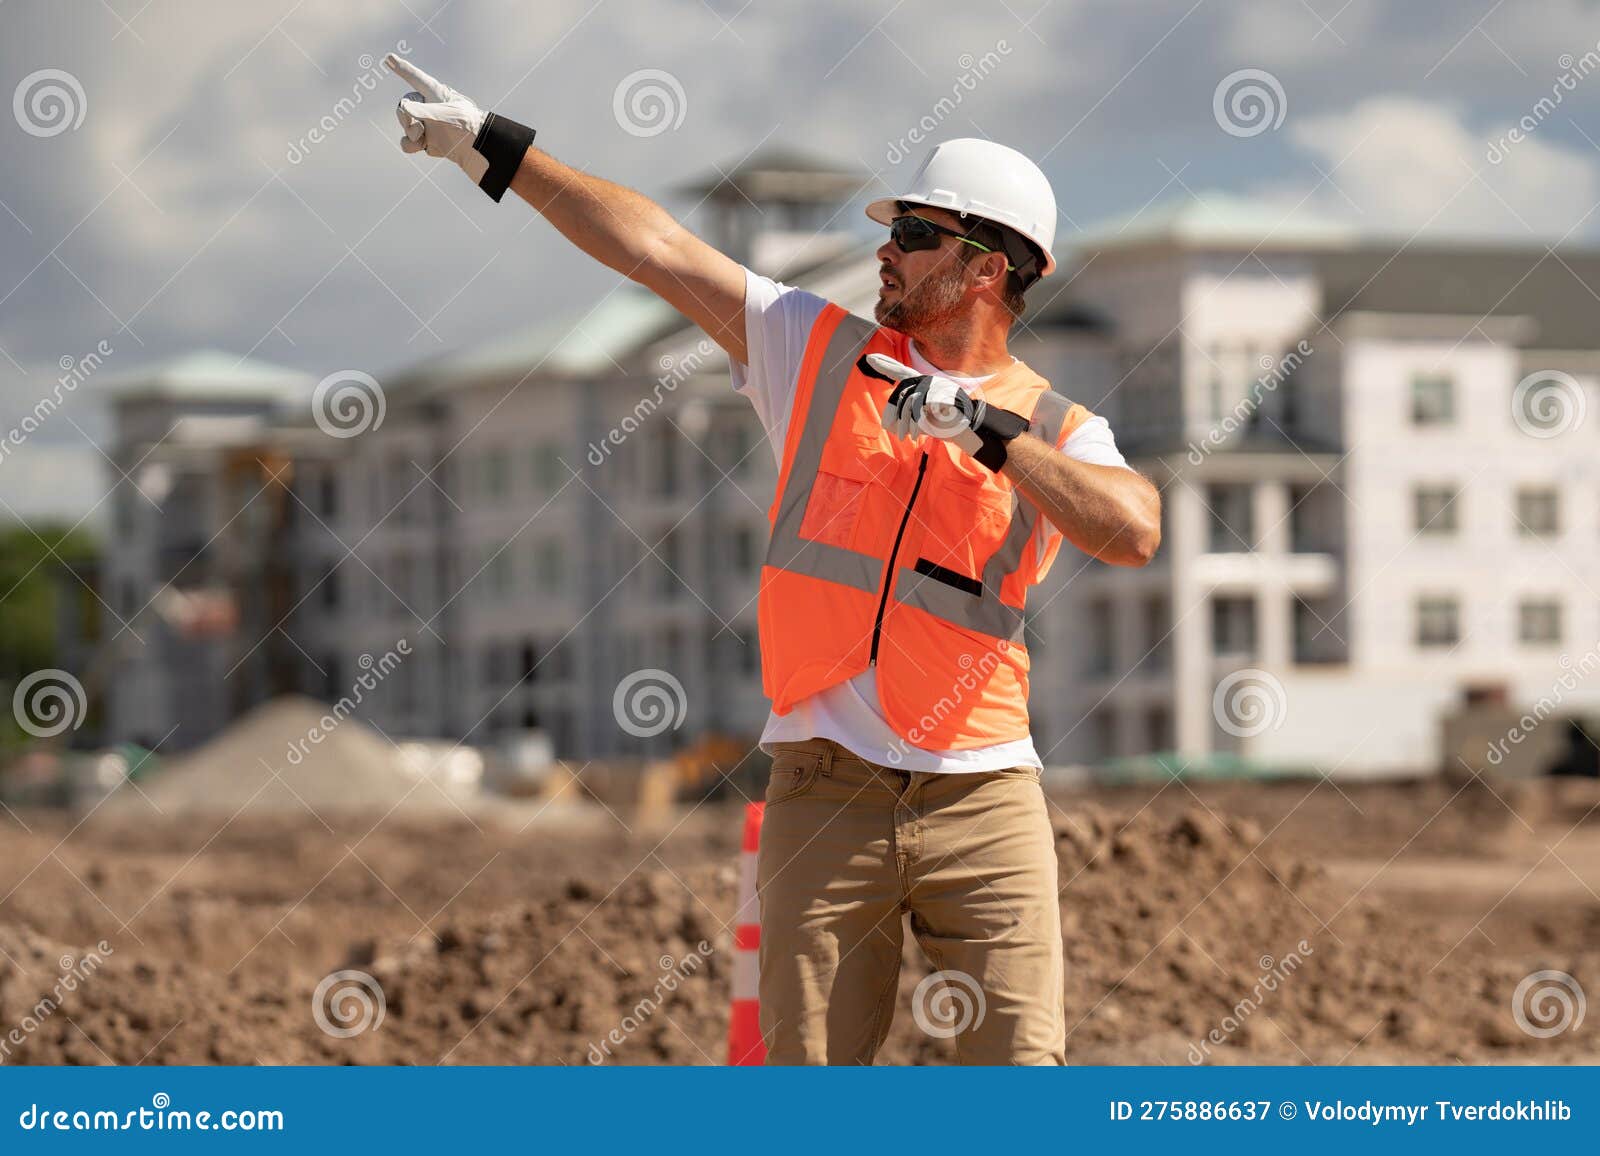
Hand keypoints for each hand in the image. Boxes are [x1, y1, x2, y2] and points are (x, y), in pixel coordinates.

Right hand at [386, 54, 487, 179]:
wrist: (478, 149)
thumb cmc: (465, 126)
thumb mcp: (442, 114)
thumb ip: (420, 110)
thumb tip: (403, 109)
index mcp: (435, 93)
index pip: (416, 79)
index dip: (403, 69)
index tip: (389, 58)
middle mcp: (429, 107)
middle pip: (403, 106)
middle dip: (405, 117)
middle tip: (418, 128)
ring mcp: (427, 125)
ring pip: (404, 124)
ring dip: (409, 131)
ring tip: (422, 137)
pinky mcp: (427, 142)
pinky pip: (408, 142)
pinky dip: (411, 144)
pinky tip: (421, 146)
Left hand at [864, 353, 1028, 470]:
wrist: (971, 432)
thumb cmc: (949, 428)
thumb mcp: (926, 421)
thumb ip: (912, 415)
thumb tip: (894, 418)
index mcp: (927, 386)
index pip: (904, 372)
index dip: (887, 365)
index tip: (870, 359)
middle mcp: (932, 382)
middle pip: (903, 392)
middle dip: (897, 414)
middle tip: (901, 433)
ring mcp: (938, 387)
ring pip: (909, 400)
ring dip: (907, 423)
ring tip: (912, 435)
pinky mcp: (942, 395)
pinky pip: (919, 408)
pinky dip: (916, 423)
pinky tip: (921, 432)